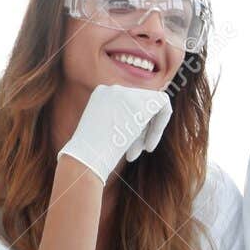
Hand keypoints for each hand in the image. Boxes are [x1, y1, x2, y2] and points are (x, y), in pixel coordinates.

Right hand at [57, 84, 171, 182]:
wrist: (85, 160)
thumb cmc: (92, 154)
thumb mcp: (103, 130)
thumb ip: (121, 120)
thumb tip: (143, 120)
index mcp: (101, 93)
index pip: (127, 103)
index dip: (132, 125)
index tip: (127, 146)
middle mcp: (112, 88)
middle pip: (141, 104)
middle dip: (142, 129)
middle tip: (136, 151)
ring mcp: (127, 94)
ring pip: (152, 105)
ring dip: (150, 129)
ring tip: (142, 150)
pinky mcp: (142, 103)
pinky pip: (163, 104)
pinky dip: (161, 123)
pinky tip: (150, 144)